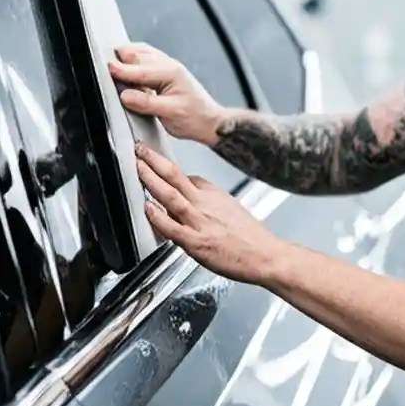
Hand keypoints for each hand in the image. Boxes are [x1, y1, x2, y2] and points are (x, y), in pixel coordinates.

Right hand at [110, 43, 225, 145]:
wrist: (209, 122)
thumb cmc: (195, 118)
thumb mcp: (170, 113)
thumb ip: (147, 103)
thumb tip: (126, 96)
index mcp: (171, 73)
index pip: (141, 69)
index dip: (122, 70)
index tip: (108, 69)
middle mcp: (169, 66)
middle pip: (138, 55)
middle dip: (121, 58)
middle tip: (105, 65)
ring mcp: (167, 67)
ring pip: (141, 54)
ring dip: (127, 57)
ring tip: (112, 64)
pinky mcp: (164, 73)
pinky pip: (145, 60)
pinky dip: (133, 62)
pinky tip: (127, 68)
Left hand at [134, 143, 287, 285]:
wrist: (266, 255)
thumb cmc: (251, 238)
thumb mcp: (231, 209)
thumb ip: (210, 203)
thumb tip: (191, 199)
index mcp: (213, 195)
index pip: (186, 177)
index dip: (166, 169)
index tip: (154, 162)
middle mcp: (204, 204)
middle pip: (175, 175)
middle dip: (154, 160)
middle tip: (140, 149)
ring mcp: (199, 222)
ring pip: (170, 195)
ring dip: (151, 179)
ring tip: (138, 167)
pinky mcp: (196, 243)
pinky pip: (172, 227)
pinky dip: (157, 216)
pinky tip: (148, 208)